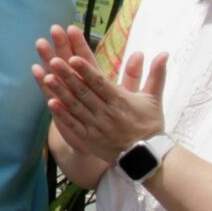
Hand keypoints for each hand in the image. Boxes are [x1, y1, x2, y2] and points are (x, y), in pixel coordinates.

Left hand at [32, 24, 166, 163]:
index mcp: (121, 101)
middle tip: (53, 60)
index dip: (86, 70)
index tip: (74, 57)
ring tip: (46, 77)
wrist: (146, 157)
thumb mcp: (154, 99)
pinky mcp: (89, 138)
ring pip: (76, 106)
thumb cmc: (149, 125)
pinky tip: (50, 102)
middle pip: (84, 91)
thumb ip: (155, 74)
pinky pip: (73, 124)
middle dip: (68, 75)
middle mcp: (107, 112)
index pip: (100, 83)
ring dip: (60, 91)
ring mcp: (96, 126)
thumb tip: (164, 53)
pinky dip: (62, 114)